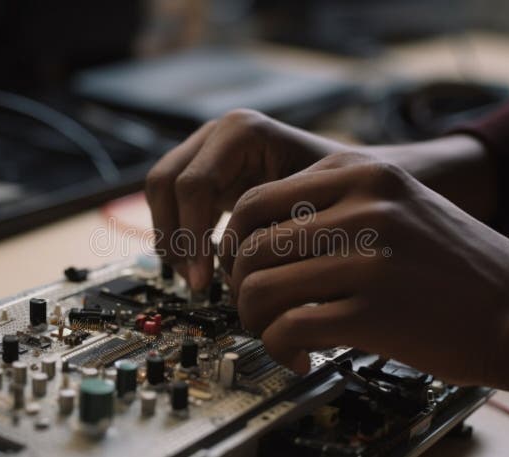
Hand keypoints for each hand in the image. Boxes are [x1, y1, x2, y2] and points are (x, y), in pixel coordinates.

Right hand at [145, 109, 350, 289]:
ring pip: (161, 193)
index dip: (191, 235)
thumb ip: (279, 219)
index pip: (194, 184)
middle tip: (193, 281)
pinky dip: (179, 236)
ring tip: (196, 278)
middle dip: (174, 237)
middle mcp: (217, 134)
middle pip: (165, 183)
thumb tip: (246, 263)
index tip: (202, 278)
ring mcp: (206, 151)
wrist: (347, 176)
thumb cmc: (341, 186)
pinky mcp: (204, 175)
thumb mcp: (318, 198)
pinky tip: (201, 267)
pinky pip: (172, 203)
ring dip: (170, 239)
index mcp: (242, 131)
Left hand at [221, 151, 508, 386]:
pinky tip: (301, 356)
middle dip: (240, 285)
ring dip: (254, 319)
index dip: (237, 244)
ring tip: (275, 332)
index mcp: (364, 172)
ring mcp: (368, 258)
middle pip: (251, 246)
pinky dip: (280, 348)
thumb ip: (339, 205)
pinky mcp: (374, 312)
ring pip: (260, 287)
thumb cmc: (460, 266)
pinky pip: (289, 328)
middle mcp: (364, 206)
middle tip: (255, 307)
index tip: (246, 269)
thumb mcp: (402, 204)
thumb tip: (267, 232)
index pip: (256, 200)